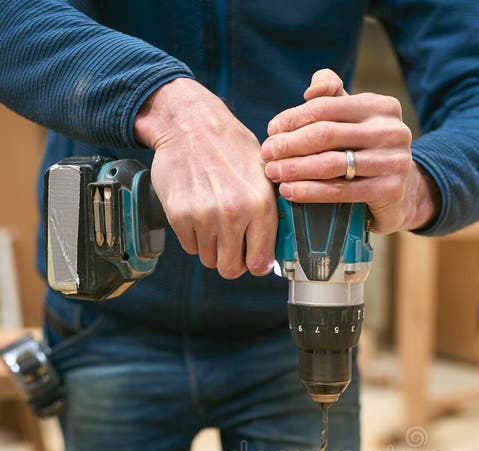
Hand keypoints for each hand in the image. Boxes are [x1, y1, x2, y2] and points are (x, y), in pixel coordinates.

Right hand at [134, 78, 276, 278]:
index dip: (255, 265)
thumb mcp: (263, 177)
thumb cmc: (230, 148)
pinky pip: (189, 247)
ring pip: (208, 260)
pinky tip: (197, 213)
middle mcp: (233, 214)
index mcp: (260, 205)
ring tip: (213, 220)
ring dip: (211, 247)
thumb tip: (270, 255)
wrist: (190, 124)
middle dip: (231, 260)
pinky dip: (193, 237)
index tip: (251, 258)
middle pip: (231, 269)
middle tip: (230, 244)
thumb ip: (269, 216)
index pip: (260, 264)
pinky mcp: (179, 215)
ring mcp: (204, 216)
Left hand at [261, 69, 439, 233]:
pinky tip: (290, 192)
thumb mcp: (353, 119)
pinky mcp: (389, 190)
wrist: (401, 194)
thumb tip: (310, 91)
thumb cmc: (365, 152)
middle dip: (289, 144)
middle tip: (267, 155)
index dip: (293, 118)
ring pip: (331, 164)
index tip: (271, 131)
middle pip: (326, 134)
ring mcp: (394, 161)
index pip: (326, 106)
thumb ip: (331, 96)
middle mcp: (392, 131)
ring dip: (295, 169)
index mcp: (381, 107)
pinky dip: (310, 192)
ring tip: (273, 173)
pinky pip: (340, 190)